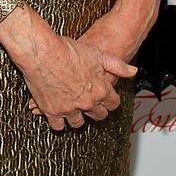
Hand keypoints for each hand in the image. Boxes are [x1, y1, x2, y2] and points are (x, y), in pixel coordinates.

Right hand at [21, 31, 135, 131]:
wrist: (42, 51)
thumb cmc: (68, 50)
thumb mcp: (97, 53)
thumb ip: (117, 65)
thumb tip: (132, 72)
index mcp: (100, 89)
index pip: (113, 104)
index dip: (110, 101)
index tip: (106, 100)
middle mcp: (87, 102)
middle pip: (98, 115)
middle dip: (95, 111)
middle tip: (90, 105)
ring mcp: (70, 109)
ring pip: (78, 123)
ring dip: (77, 118)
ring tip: (73, 111)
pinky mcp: (52, 111)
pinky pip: (58, 125)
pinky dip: (58, 122)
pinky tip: (58, 115)